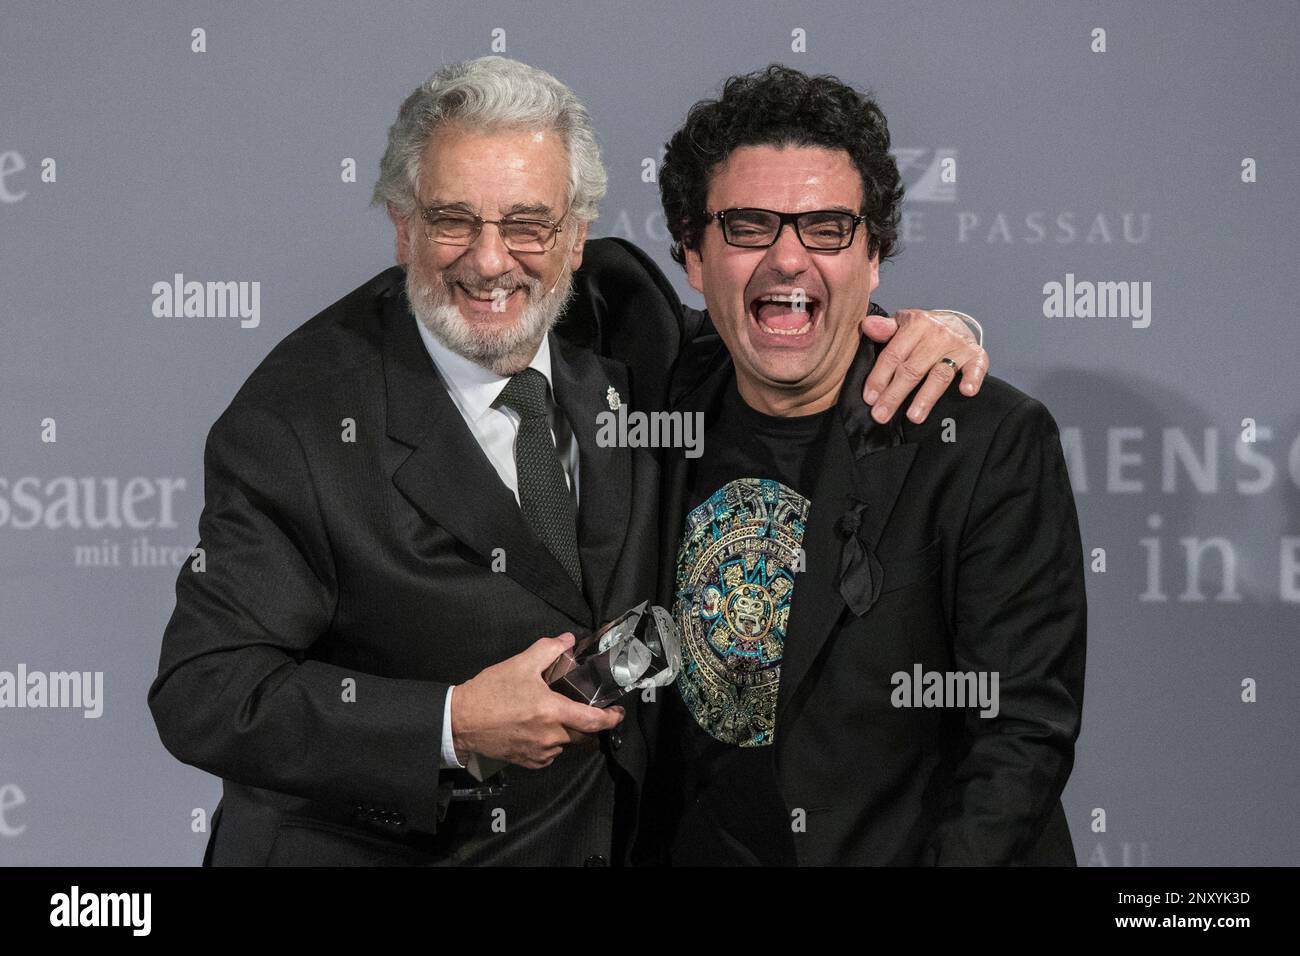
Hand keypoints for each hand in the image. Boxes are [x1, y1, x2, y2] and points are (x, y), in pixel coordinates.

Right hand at [450, 633, 624, 769]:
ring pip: (565, 745)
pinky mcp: (527, 762)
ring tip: (554, 716)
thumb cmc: (491, 692)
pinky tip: (539, 730)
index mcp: (552, 712)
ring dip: (567, 733)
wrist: (461, 720)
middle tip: (585, 710)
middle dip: (589, 725)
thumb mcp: (520, 664)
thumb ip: (548, 649)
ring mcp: (539, 753)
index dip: (610, 718)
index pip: (593, 721)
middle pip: (583, 736)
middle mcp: (550, 737)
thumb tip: (568, 640)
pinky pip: (549, 755)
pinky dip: (551, 744)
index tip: (617, 712)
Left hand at [860, 308, 988, 423]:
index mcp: (915, 324)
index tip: (869, 399)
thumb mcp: (902, 325)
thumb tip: (867, 326)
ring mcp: (957, 345)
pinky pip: (975, 369)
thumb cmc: (922, 331)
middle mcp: (937, 334)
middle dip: (895, 395)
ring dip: (926, 397)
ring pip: (939, 375)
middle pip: (912, 369)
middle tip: (881, 415)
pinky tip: (966, 391)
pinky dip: (973, 379)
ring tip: (913, 417)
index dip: (879, 378)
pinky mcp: (976, 356)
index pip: (893, 355)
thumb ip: (884, 329)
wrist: (956, 323)